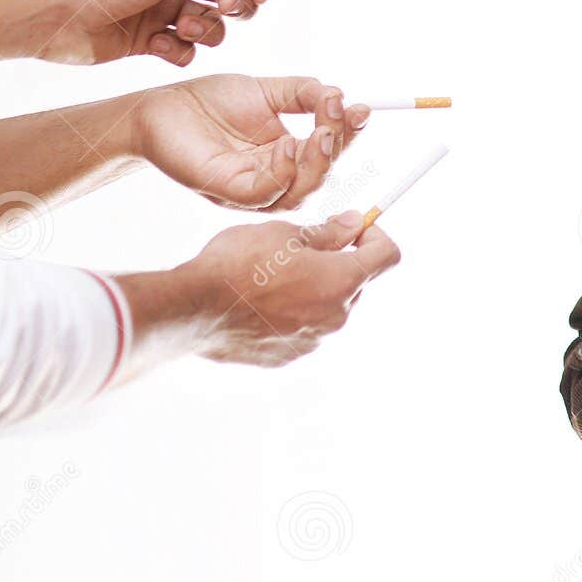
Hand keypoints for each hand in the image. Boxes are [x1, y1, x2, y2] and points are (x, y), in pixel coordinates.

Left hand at [21, 0, 274, 65]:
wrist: (52, 15)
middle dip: (233, 7)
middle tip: (223, 10)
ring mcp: (163, 10)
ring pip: (212, 27)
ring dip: (204, 31)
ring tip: (179, 30)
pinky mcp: (151, 40)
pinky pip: (187, 51)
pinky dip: (180, 52)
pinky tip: (157, 47)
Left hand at [132, 75, 370, 210]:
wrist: (158, 107)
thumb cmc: (208, 103)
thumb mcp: (266, 92)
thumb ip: (303, 94)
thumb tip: (339, 95)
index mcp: (286, 157)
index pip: (327, 151)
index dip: (348, 132)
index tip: (362, 108)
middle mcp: (273, 179)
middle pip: (320, 175)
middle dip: (338, 145)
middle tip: (339, 113)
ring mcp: (251, 190)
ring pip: (300, 191)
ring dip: (318, 161)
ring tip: (321, 129)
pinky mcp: (226, 191)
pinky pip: (266, 193)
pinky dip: (283, 171)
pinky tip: (286, 142)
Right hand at [179, 212, 400, 366]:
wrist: (193, 309)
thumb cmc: (238, 263)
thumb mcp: (285, 233)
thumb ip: (328, 232)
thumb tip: (355, 224)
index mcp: (343, 281)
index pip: (388, 256)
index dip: (375, 235)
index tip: (354, 227)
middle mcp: (336, 317)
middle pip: (357, 282)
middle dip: (339, 261)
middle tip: (303, 246)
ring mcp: (313, 340)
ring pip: (328, 306)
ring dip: (313, 288)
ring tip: (272, 275)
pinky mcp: (288, 356)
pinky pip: (302, 328)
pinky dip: (291, 312)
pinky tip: (258, 302)